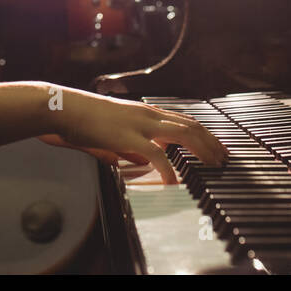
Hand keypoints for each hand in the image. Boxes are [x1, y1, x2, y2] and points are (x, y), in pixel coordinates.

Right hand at [42, 86, 228, 183]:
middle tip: (224, 159)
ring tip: (212, 167)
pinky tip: (175, 183)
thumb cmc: (86, 118)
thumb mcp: (116, 131)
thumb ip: (132, 146)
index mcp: (147, 112)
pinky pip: (156, 155)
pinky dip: (169, 169)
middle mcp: (149, 115)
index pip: (185, 120)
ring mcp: (140, 124)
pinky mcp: (128, 137)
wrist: (66, 108)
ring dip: (201, 151)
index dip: (205, 134)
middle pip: (191, 126)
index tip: (218, 147)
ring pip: (182, 134)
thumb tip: (141, 162)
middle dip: (211, 143)